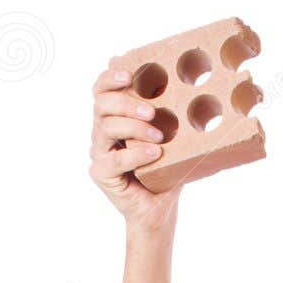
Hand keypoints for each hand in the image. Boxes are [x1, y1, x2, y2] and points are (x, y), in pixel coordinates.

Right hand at [89, 64, 181, 231]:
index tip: (128, 74)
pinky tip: (155, 153)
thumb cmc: (165, 170)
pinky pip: (115, 159)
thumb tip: (183, 82)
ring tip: (158, 136)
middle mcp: (102, 132)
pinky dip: (136, 154)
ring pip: (106, 127)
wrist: (160, 209)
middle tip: (152, 111)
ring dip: (135, 127)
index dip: (110, 78)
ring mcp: (99, 152)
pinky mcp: (101, 173)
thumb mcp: (170, 137)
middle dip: (126, 102)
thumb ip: (167, 111)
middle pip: (101, 104)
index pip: (102, 90)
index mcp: (114, 117)